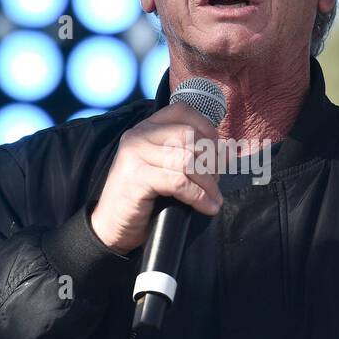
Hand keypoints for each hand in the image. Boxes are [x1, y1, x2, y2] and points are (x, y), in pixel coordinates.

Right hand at [90, 103, 223, 253]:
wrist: (111, 226)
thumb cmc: (143, 198)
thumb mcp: (167, 169)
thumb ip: (190, 155)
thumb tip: (226, 150)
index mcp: (145, 128)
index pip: (183, 112)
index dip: (207, 130)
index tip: (217, 154)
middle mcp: (138, 135)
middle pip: (190, 135)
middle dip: (211, 160)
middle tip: (215, 182)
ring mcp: (135, 155)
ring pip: (187, 160)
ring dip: (208, 182)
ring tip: (213, 198)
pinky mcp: (136, 178)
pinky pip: (179, 182)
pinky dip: (199, 196)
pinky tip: (206, 207)